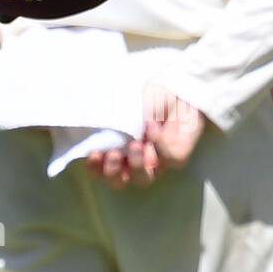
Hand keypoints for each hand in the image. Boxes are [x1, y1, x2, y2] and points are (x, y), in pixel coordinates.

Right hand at [86, 85, 207, 189]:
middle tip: (114, 154)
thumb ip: (117, 117)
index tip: (93, 153)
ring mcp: (156, 162)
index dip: (94, 168)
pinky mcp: (177, 157)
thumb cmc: (150, 96)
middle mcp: (135, 160)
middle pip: (118, 182)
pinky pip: (168, 159)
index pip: (100, 170)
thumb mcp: (130, 101)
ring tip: (136, 146)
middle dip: (113, 172)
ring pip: (143, 179)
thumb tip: (105, 128)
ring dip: (137, 166)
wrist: (179, 89)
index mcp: (118, 149)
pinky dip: (159, 143)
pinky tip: (152, 125)